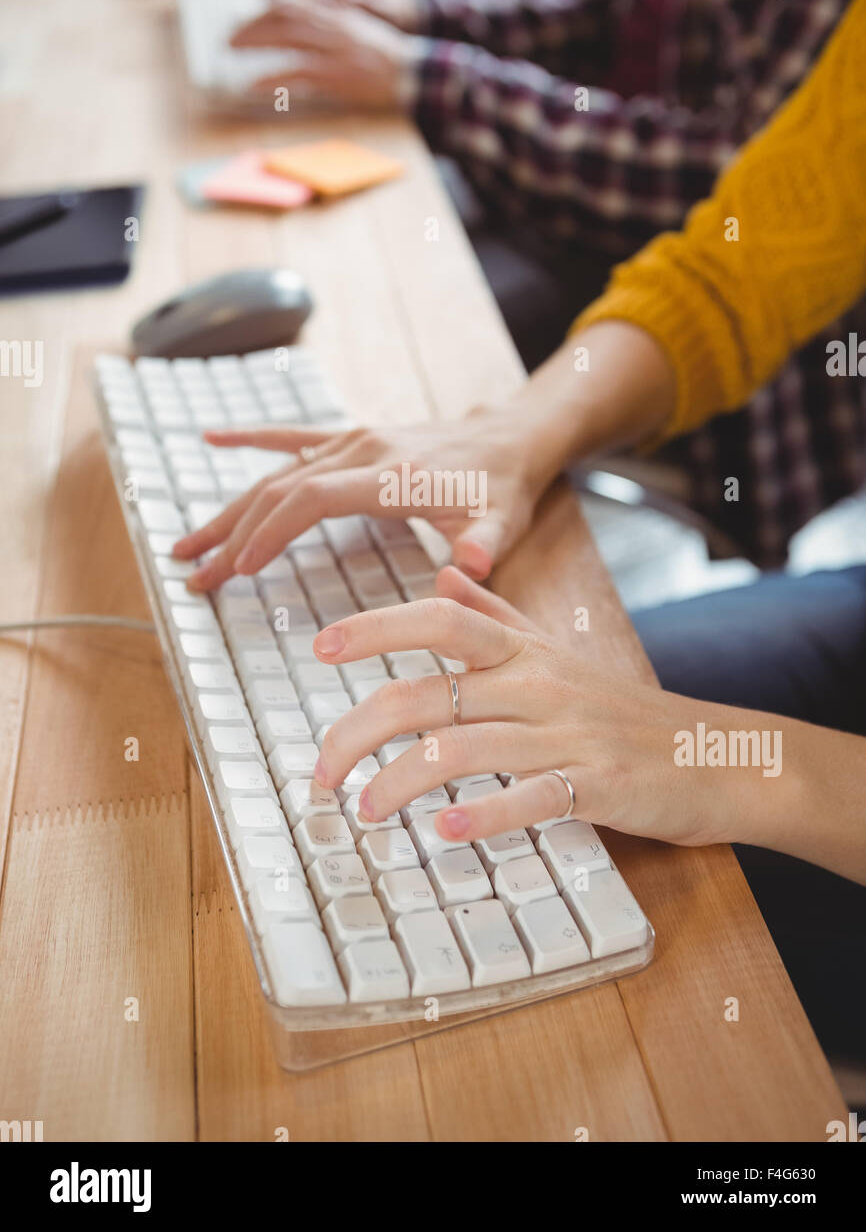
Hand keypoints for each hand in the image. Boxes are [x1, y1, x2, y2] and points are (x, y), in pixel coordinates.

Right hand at [173, 406, 548, 590]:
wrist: (508, 438)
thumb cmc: (502, 488)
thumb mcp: (501, 523)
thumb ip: (484, 548)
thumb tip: (469, 570)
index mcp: (391, 476)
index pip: (313, 499)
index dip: (271, 530)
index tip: (239, 567)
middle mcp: (363, 451)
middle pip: (281, 489)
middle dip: (233, 533)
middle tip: (197, 576)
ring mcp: (354, 441)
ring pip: (277, 471)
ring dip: (231, 508)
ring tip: (187, 544)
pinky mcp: (352, 438)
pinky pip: (292, 437)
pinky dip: (250, 439)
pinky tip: (211, 439)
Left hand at [231, 0, 420, 108]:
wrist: (413, 75)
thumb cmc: (384, 57)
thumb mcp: (355, 31)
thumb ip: (328, 25)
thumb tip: (296, 25)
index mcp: (337, 14)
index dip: (265, 4)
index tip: (246, 13)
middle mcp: (333, 25)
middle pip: (283, 14)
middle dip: (251, 23)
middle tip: (228, 38)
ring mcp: (335, 49)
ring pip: (287, 36)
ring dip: (254, 41)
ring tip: (231, 51)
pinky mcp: (337, 75)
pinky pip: (298, 71)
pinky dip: (272, 76)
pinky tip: (253, 84)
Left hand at [310, 567, 766, 849]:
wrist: (718, 755)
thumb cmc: (624, 709)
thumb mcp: (557, 653)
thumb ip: (497, 618)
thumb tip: (443, 575)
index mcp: (525, 651)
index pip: (441, 623)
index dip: (376, 628)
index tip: (319, 645)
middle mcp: (538, 685)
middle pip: (430, 695)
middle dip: (359, 731)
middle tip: (320, 771)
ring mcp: (567, 735)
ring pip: (465, 749)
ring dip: (400, 781)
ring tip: (364, 809)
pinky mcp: (597, 784)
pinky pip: (532, 798)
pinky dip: (484, 814)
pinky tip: (444, 830)